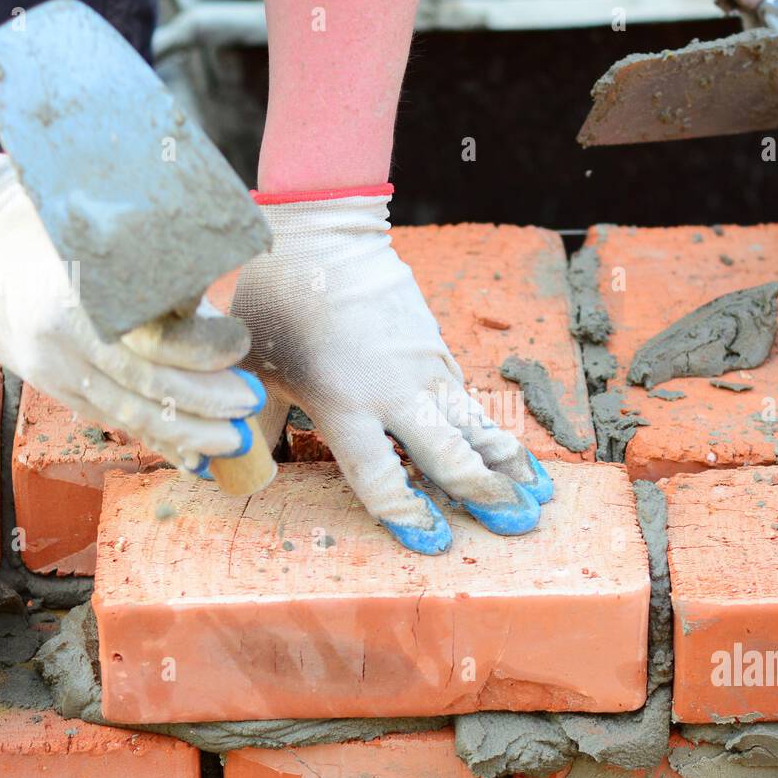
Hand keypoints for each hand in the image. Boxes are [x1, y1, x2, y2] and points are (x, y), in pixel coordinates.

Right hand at [0, 155, 264, 470]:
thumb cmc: (60, 234)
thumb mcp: (103, 238)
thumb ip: (154, 274)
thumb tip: (215, 310)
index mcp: (81, 293)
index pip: (153, 336)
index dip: (204, 348)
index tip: (241, 343)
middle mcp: (64, 338)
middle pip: (147, 386)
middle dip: (208, 404)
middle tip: (253, 406)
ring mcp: (54, 369)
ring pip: (129, 414)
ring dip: (189, 435)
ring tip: (235, 442)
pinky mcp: (54, 388)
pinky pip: (111, 421)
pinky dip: (155, 441)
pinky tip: (193, 457)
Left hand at [231, 189, 552, 554]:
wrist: (323, 235)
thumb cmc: (279, 305)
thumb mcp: (255, 370)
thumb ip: (253, 429)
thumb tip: (236, 476)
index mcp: (341, 401)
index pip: (381, 475)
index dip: (407, 514)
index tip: (433, 541)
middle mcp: (391, 390)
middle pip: (448, 454)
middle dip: (484, 493)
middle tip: (516, 525)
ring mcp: (423, 367)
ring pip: (475, 426)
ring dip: (509, 464)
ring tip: (540, 498)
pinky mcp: (438, 350)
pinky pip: (470, 402)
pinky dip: (495, 434)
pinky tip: (518, 460)